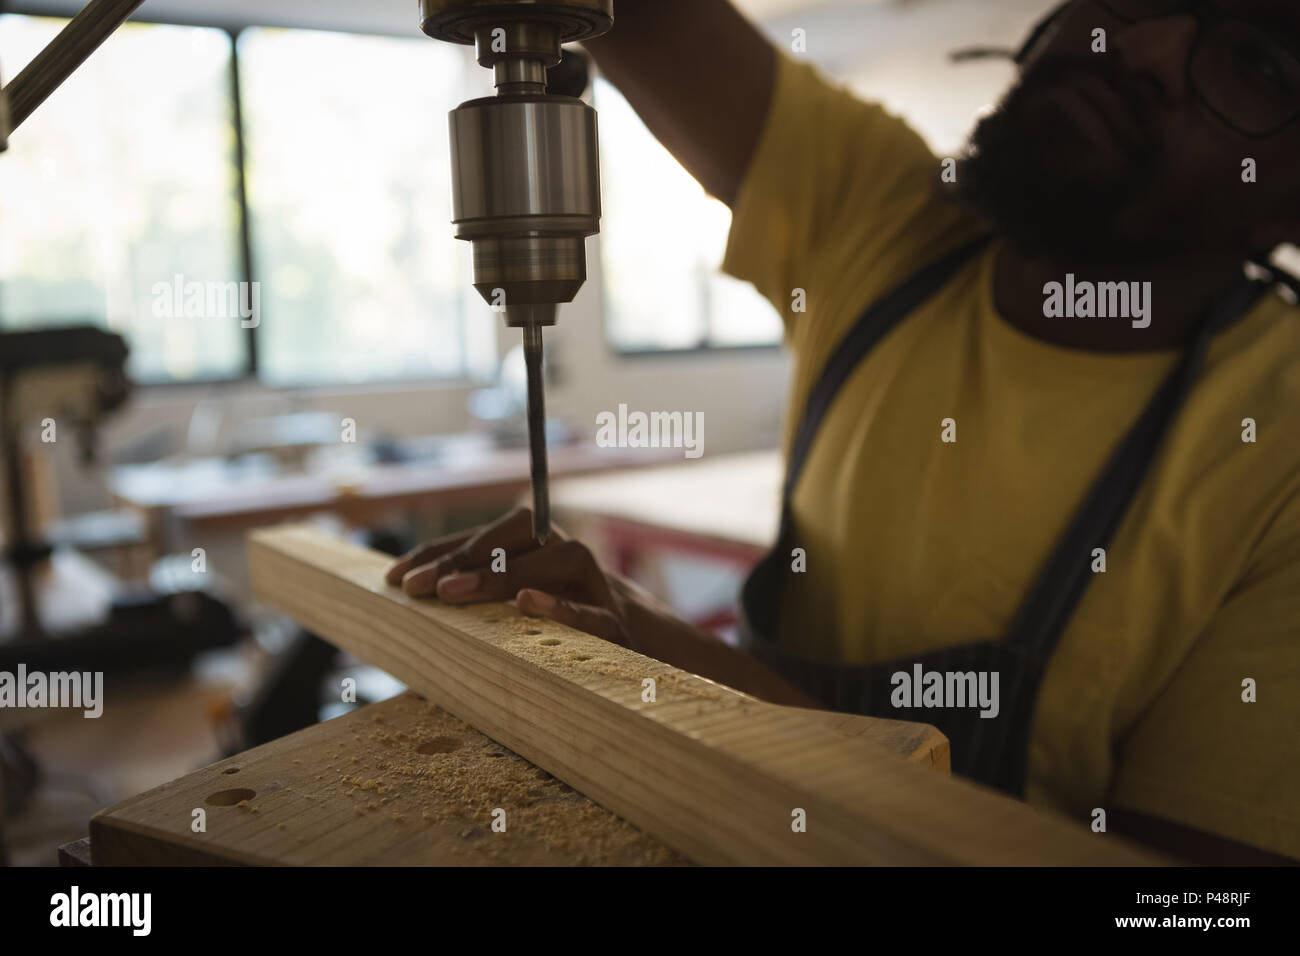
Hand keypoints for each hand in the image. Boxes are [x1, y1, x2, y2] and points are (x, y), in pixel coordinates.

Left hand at [386, 507, 822, 706]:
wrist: (656, 656)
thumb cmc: (571, 634)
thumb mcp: (522, 615)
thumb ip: (483, 600)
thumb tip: (411, 596)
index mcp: (543, 551)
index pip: (489, 535)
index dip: (441, 550)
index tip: (397, 578)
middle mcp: (571, 558)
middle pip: (519, 534)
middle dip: (464, 556)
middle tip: (418, 589)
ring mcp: (600, 588)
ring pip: (558, 559)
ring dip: (501, 574)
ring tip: (453, 595)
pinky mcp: (621, 627)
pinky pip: (594, 614)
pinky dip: (561, 608)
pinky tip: (527, 605)